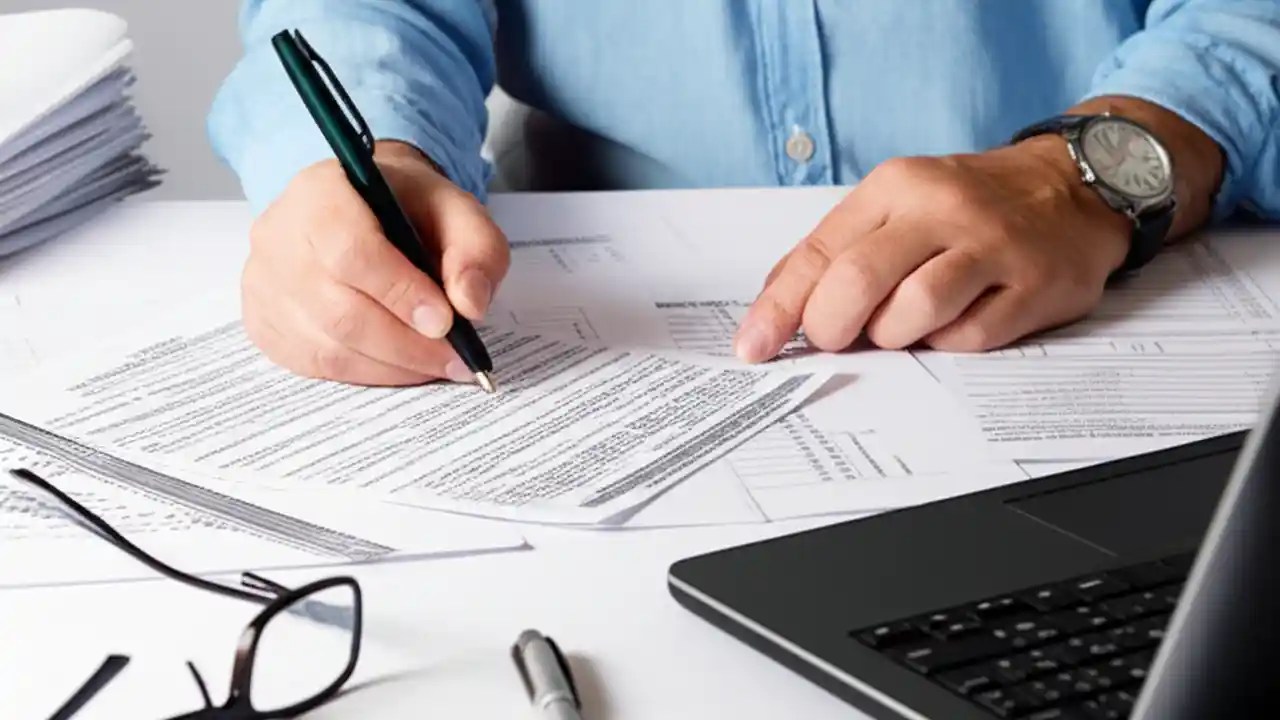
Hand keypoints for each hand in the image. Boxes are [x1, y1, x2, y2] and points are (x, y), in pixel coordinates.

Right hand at [242, 141, 508, 385]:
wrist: (366, 208)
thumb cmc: (409, 209)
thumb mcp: (457, 211)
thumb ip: (475, 250)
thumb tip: (471, 305)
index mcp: (321, 192)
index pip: (350, 251)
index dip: (400, 293)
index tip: (445, 323)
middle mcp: (279, 236)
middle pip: (339, 310)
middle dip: (407, 345)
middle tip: (457, 359)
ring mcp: (263, 283)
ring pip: (328, 346)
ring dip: (393, 366)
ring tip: (438, 365)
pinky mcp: (264, 322)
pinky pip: (315, 365)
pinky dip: (367, 373)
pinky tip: (400, 365)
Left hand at [735, 136, 1132, 359]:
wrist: (1076, 185)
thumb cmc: (970, 207)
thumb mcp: (897, 206)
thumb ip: (837, 252)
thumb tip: (776, 309)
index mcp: (895, 188)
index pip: (818, 253)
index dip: (779, 309)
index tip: (754, 347)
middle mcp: (941, 210)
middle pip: (858, 282)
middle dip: (831, 328)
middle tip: (836, 341)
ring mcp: (992, 246)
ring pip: (912, 312)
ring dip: (893, 337)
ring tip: (903, 328)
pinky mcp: (1035, 286)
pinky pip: (969, 338)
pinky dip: (948, 344)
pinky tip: (955, 324)